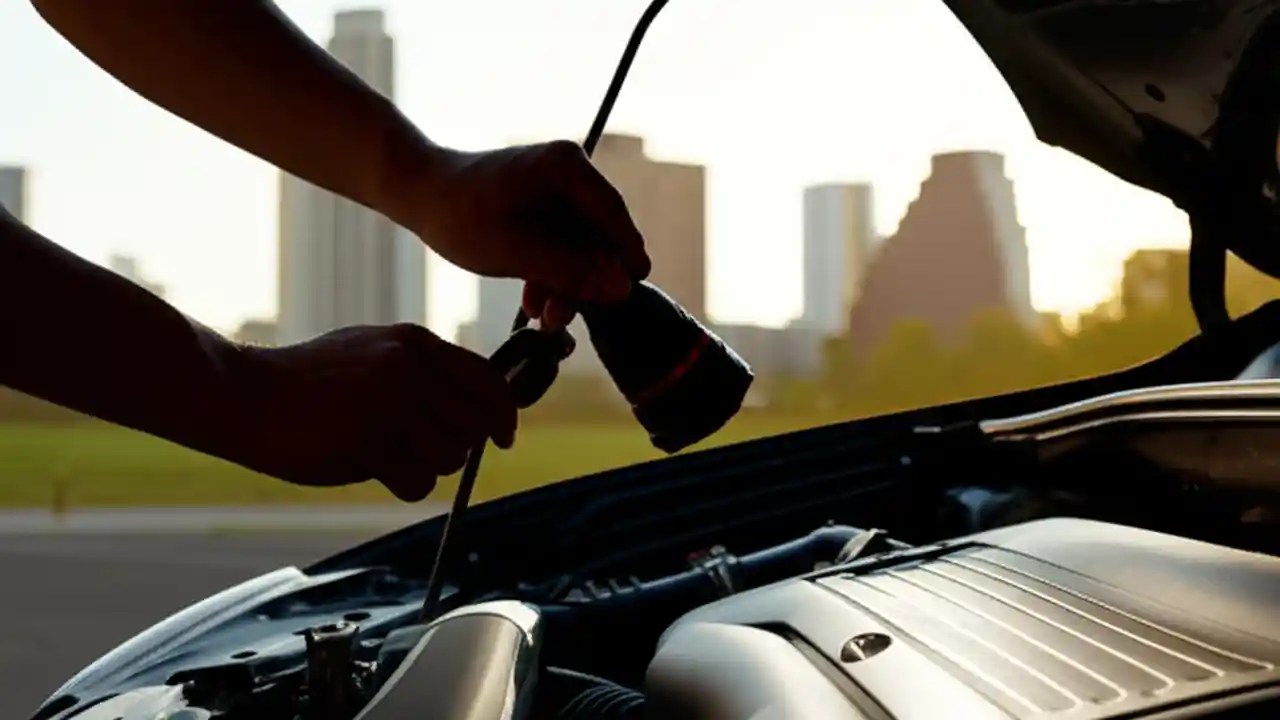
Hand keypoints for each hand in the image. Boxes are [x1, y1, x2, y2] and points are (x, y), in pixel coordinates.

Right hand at [234, 325, 516, 501]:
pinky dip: (403, 486)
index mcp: (415, 342)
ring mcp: (393, 403)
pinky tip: (372, 468)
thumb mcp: (372, 351)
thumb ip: (422, 370)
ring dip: (426, 467)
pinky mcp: (373, 441)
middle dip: (457, 447)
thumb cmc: (307, 380)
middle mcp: (411, 367)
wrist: (243, 394)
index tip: (504, 435)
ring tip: (386, 454)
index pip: (488, 380)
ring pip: (450, 457)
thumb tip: (475, 408)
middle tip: (421, 451)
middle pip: (475, 425)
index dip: (503, 413)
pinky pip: (419, 482)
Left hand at [408, 141, 650, 327]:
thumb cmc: (462, 216)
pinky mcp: (542, 205)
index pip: (613, 216)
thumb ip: (572, 271)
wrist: (417, 194)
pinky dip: (550, 272)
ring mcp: (556, 189)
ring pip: (579, 246)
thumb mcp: (517, 252)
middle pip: (598, 236)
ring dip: (564, 283)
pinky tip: (533, 302)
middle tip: (562, 318)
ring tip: (543, 318)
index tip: (631, 290)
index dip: (626, 256)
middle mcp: (569, 172)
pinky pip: (560, 244)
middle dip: (583, 280)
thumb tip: (622, 289)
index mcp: (568, 168)